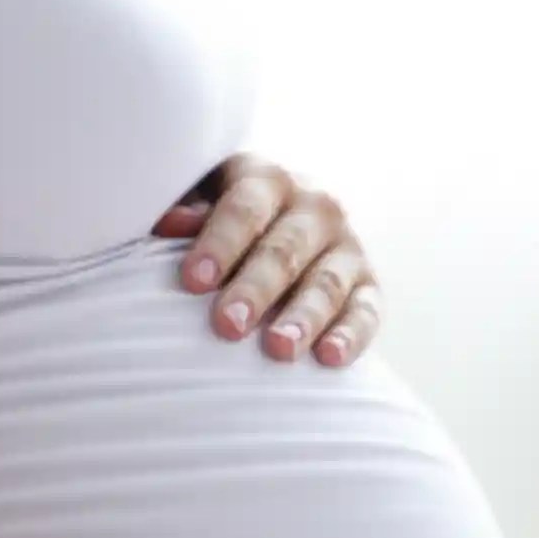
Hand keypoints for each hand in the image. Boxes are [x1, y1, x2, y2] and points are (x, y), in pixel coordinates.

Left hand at [152, 154, 382, 366]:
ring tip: (278, 349)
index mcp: (268, 179)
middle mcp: (316, 206)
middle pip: (285, 248)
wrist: (282, 231)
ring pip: (326, 282)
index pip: (246, 207)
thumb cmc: (223, 225)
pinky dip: (351, 335)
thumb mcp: (201, 204)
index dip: (220, 243)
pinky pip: (367, 311)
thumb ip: (186, 212)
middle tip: (228, 325)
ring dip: (303, 317)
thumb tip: (169, 224)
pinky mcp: (368, 286)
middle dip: (256, 288)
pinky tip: (329, 358)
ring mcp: (348, 247)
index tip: (193, 281)